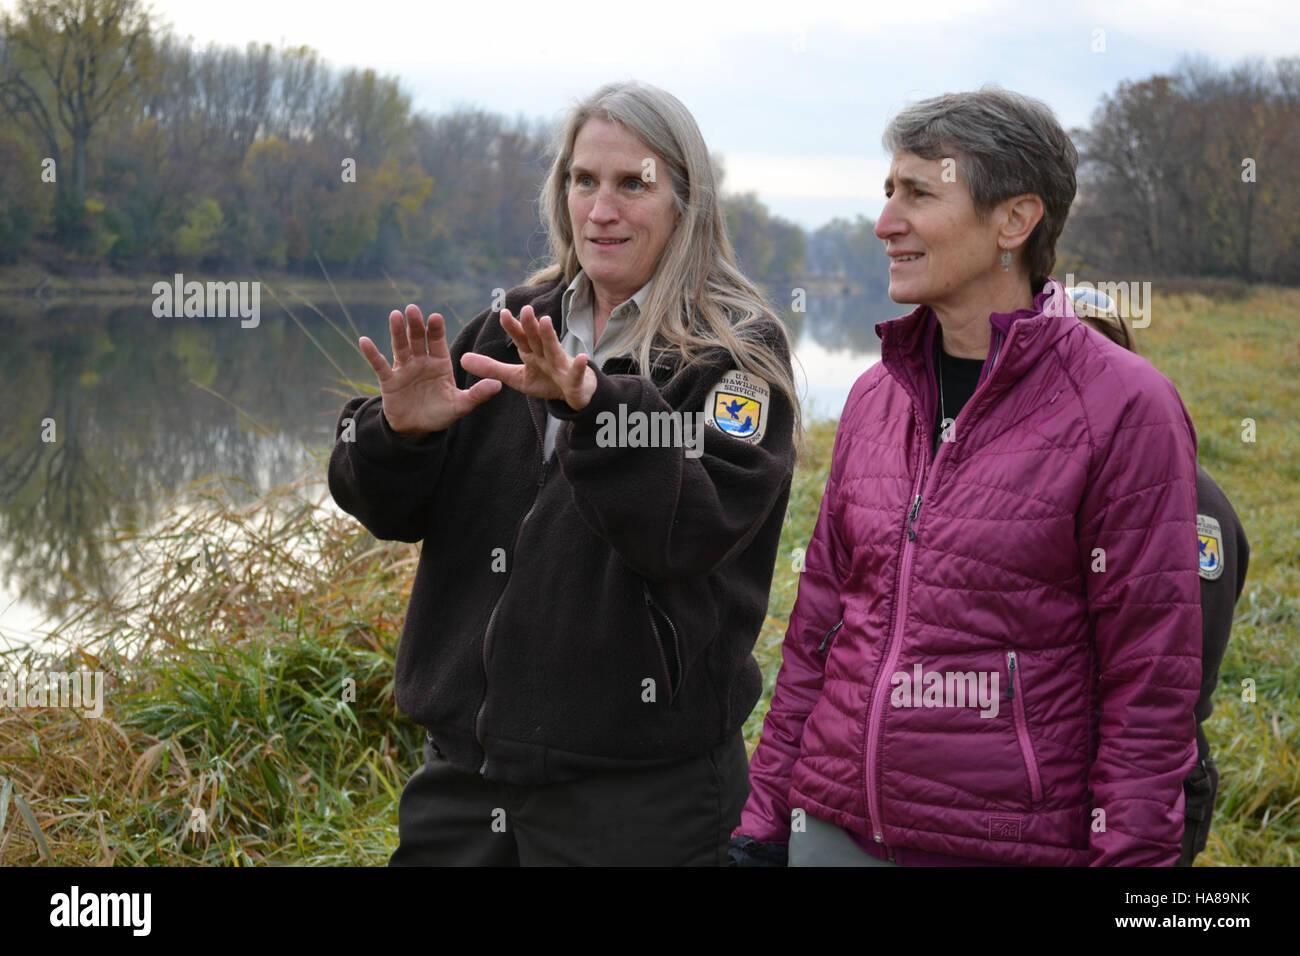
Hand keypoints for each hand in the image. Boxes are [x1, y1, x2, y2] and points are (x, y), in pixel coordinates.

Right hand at [358, 304, 501, 436]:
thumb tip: (498, 385)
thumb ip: (477, 395)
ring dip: (397, 332)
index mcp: (439, 363)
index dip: (436, 330)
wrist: (417, 429)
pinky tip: (364, 340)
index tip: (435, 317)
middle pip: (418, 339)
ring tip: (395, 315)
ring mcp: (404, 369)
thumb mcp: (460, 406)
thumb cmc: (440, 414)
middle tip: (413, 309)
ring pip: (400, 347)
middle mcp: (421, 361)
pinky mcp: (389, 380)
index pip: (438, 342)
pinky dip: (372, 353)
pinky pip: (379, 365)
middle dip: (415, 325)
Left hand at [459, 305, 597, 410]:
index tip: (502, 312)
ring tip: (545, 320)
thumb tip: (461, 359)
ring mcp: (561, 366)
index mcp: (531, 353)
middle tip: (525, 308)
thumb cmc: (546, 380)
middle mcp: (546, 355)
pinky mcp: (575, 380)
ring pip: (555, 350)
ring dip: (550, 336)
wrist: (574, 393)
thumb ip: (491, 368)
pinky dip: (580, 367)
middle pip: (536, 339)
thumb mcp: (516, 377)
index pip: (520, 338)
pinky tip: (582, 358)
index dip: (512, 327)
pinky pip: (577, 373)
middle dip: (531, 325)